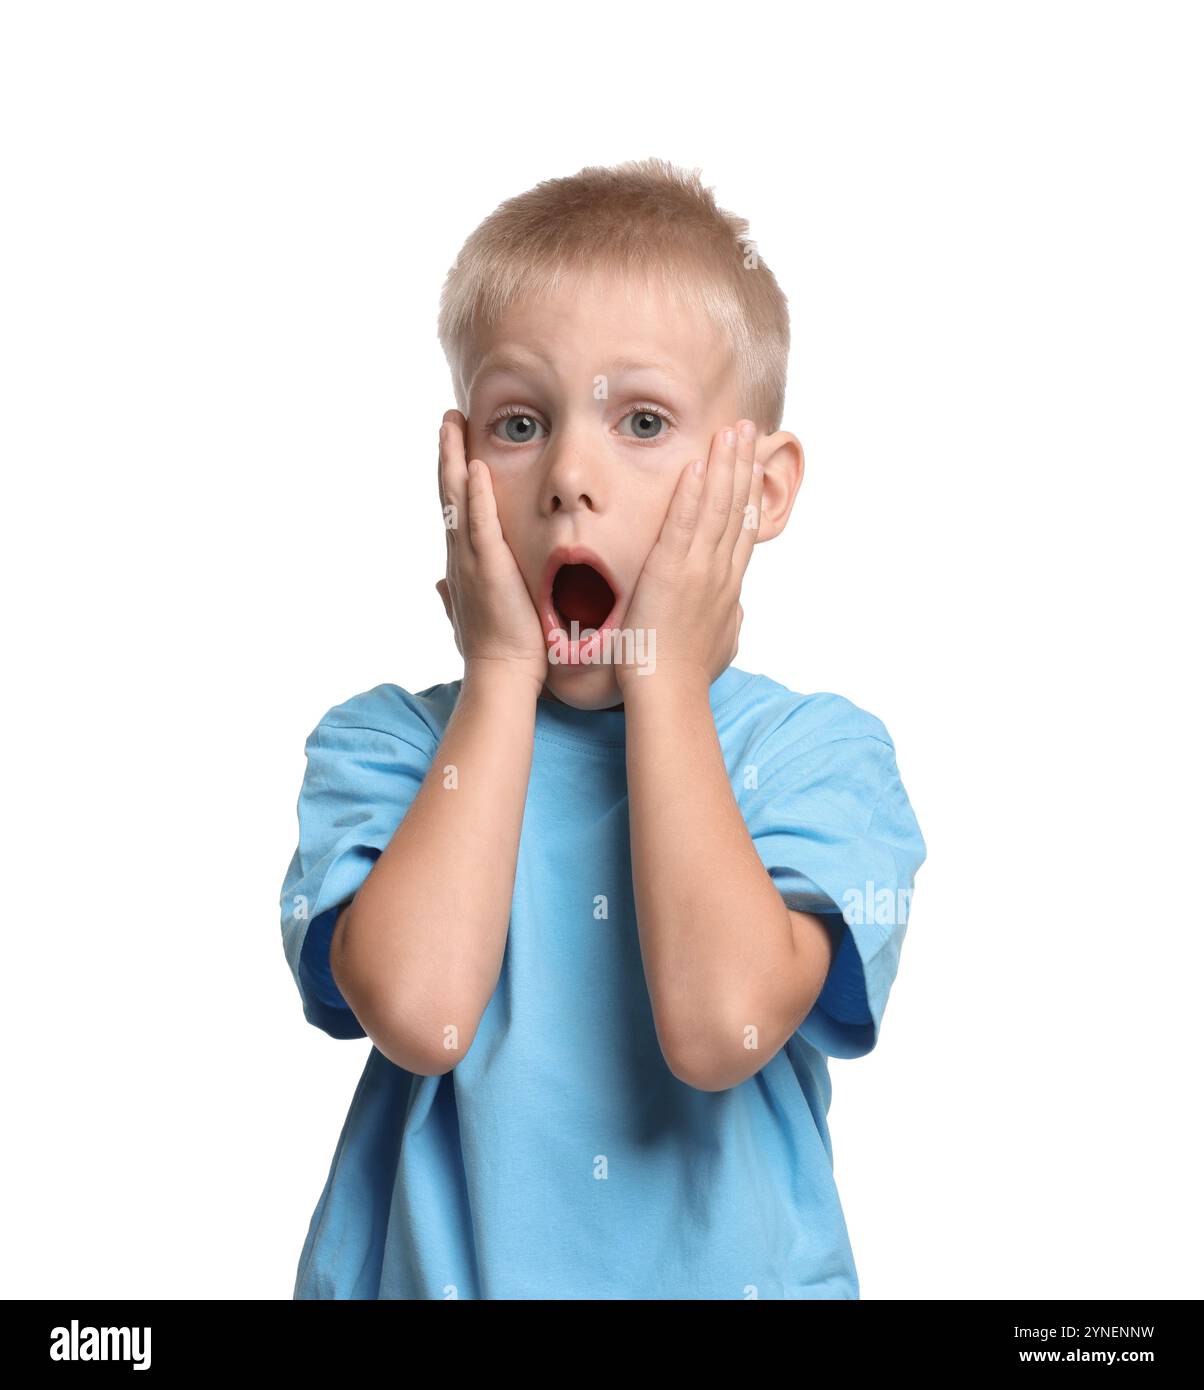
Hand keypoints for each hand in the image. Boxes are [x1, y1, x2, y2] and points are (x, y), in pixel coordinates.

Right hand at [435, 410, 547, 693]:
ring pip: (457, 499)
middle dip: (447, 452)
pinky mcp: (489, 568)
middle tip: (448, 416)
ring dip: (453, 459)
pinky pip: (481, 523)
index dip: (450, 473)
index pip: (454, 508)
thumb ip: (453, 596)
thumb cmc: (492, 649)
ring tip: (452, 424)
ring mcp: (471, 559)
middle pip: (449, 492)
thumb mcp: (471, 616)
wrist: (501, 674)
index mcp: (461, 562)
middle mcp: (460, 555)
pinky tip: (476, 466)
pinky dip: (477, 494)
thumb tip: (436, 585)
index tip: (452, 442)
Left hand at [615, 419, 762, 693]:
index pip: (744, 529)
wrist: (669, 692)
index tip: (755, 464)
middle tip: (748, 429)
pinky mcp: (670, 571)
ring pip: (717, 507)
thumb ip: (728, 621)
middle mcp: (719, 572)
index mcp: (728, 587)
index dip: (751, 493)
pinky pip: (684, 524)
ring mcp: (698, 570)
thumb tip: (736, 613)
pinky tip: (698, 465)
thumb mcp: (719, 645)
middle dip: (743, 464)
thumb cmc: (685, 676)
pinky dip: (692, 494)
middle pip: (737, 507)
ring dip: (725, 465)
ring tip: (731, 431)